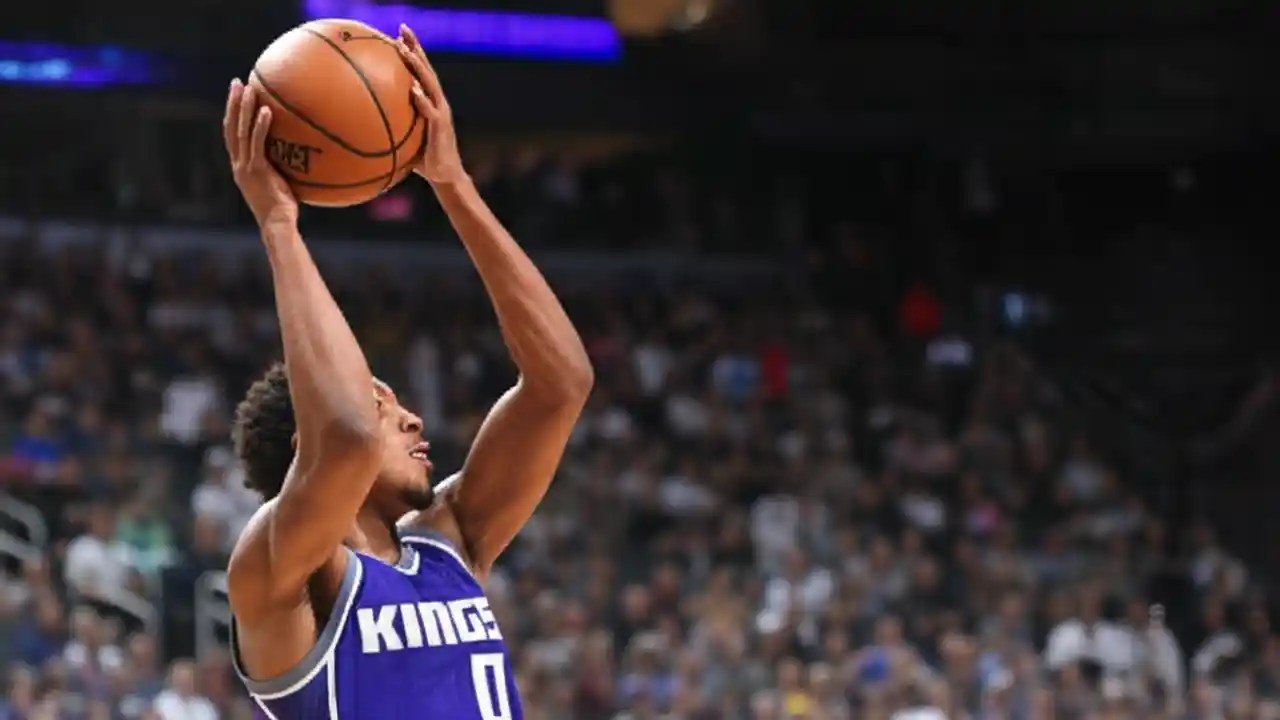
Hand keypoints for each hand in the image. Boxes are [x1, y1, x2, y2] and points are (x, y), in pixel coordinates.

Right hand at [223, 79, 297, 228]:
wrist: (278, 224)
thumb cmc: (284, 208)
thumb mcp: (279, 182)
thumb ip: (281, 166)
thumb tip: (301, 152)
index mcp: (241, 166)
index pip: (231, 135)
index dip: (232, 115)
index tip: (236, 96)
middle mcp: (238, 164)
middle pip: (230, 127)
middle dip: (232, 103)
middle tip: (236, 82)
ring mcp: (245, 167)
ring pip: (240, 131)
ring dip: (243, 108)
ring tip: (248, 88)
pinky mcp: (257, 170)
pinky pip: (257, 143)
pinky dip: (260, 126)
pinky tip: (266, 110)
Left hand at [396, 25, 467, 186]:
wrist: (446, 177)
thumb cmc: (424, 160)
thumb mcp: (405, 139)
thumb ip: (393, 127)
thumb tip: (365, 126)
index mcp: (431, 103)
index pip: (421, 72)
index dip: (412, 52)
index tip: (398, 35)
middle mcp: (438, 103)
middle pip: (426, 70)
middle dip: (415, 48)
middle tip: (402, 29)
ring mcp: (441, 113)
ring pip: (429, 84)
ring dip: (417, 67)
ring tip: (405, 51)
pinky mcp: (441, 128)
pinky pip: (430, 111)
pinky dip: (421, 99)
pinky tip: (412, 88)